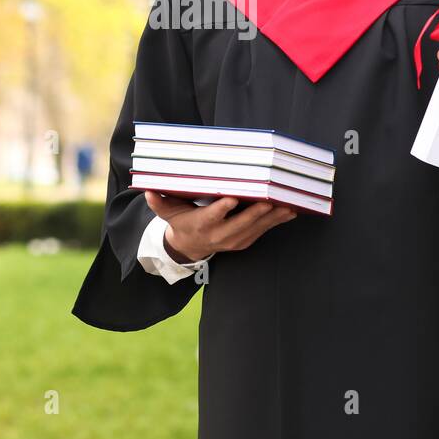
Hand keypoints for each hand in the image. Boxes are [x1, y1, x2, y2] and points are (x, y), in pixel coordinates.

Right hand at [145, 191, 297, 262]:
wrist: (190, 247)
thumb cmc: (181, 222)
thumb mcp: (168, 213)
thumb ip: (160, 202)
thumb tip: (148, 191)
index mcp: (201, 225)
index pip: (212, 217)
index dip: (222, 209)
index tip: (232, 199)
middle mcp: (220, 236)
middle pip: (240, 224)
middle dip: (255, 213)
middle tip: (270, 201)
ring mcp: (235, 240)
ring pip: (256, 229)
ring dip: (272, 218)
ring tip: (288, 205)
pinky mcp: (245, 241)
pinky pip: (263, 231)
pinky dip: (276, 222)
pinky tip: (289, 211)